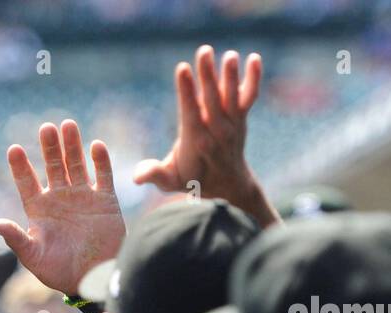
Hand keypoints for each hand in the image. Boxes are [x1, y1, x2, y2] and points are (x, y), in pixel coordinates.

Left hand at [0, 119, 125, 296]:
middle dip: (49, 148)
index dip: (20, 166)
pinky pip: (103, 175)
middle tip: (46, 128)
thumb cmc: (60, 272)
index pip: (27, 182)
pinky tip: (96, 145)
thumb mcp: (34, 257)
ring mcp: (83, 196)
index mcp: (39, 210)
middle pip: (53, 166)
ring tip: (68, 125)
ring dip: (72, 146)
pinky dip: (101, 161)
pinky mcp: (105, 200)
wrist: (93, 280)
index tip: (13, 149)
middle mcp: (60, 198)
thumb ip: (17, 239)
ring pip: (76, 164)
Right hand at [133, 46, 276, 224]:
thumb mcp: (170, 181)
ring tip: (230, 55)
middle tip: (204, 51)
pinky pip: (250, 96)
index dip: (187, 91)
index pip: (191, 113)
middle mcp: (217, 132)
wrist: (227, 184)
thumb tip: (136, 176)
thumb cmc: (192, 180)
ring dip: (231, 75)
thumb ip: (154, 174)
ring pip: (233, 96)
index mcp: (197, 143)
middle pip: (213, 100)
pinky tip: (254, 58)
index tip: (183, 69)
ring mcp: (232, 123)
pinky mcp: (241, 117)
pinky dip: (254, 78)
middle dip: (208, 75)